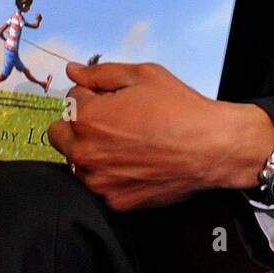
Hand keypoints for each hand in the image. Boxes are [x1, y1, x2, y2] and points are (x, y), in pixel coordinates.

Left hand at [46, 61, 273, 211]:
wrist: (212, 147)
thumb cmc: (179, 108)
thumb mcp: (142, 75)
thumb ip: (100, 73)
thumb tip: (73, 70)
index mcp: (87, 119)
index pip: (71, 99)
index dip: (93, 95)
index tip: (114, 98)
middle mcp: (86, 154)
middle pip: (60, 134)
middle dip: (80, 124)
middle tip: (113, 120)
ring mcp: (100, 182)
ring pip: (78, 161)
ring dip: (93, 150)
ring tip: (128, 142)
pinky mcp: (116, 202)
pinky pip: (100, 183)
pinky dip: (111, 173)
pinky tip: (136, 161)